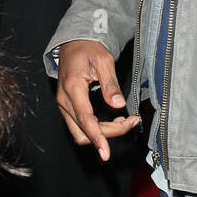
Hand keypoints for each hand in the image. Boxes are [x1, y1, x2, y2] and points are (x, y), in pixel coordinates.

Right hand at [56, 39, 139, 161]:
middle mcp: (64, 100)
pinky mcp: (68, 107)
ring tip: (124, 122)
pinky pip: (80, 126)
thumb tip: (118, 105)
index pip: (86, 120)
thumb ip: (110, 84)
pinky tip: (114, 120)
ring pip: (81, 132)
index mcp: (72, 88)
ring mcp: (64, 105)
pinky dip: (96, 128)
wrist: (73, 44)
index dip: (98, 138)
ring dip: (102, 133)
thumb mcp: (104, 61)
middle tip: (131, 122)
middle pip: (84, 131)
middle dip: (108, 133)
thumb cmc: (88, 49)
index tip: (106, 153)